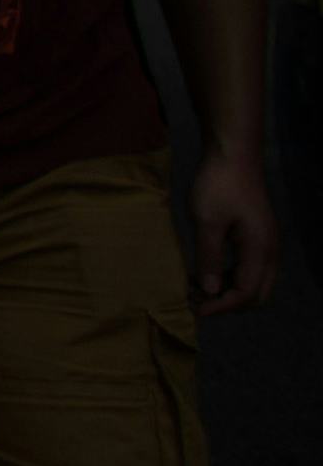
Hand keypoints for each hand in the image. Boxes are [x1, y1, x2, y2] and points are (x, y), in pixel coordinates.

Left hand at [190, 148, 281, 315]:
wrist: (233, 155)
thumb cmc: (218, 185)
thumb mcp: (207, 221)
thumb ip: (209, 257)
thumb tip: (210, 290)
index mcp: (259, 249)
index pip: (246, 293)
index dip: (222, 306)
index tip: (196, 310)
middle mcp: (269, 251)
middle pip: (256, 294)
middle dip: (228, 303)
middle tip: (197, 301)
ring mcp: (266, 243)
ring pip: (254, 282)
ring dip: (229, 290)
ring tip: (197, 288)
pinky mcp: (257, 236)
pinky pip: (249, 267)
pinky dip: (230, 276)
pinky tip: (206, 272)